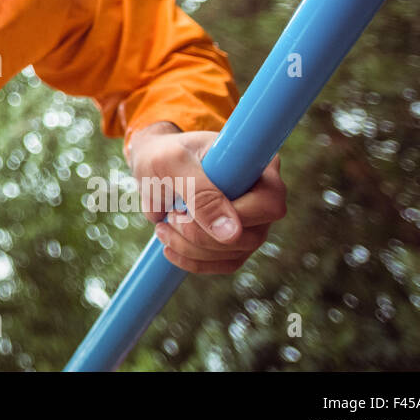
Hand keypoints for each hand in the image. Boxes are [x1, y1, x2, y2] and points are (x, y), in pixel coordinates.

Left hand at [126, 123, 285, 274]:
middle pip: (251, 236)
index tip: (189, 211)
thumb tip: (233, 234)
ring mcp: (252, 221)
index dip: (237, 215)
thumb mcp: (172, 165)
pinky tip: (169, 246)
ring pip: (235, 253)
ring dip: (192, 248)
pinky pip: (224, 264)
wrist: (150, 166)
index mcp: (254, 165)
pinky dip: (193, 260)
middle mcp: (260, 196)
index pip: (269, 203)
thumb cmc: (161, 155)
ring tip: (165, 225)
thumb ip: (200, 193)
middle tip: (171, 216)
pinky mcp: (236, 241)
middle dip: (202, 235)